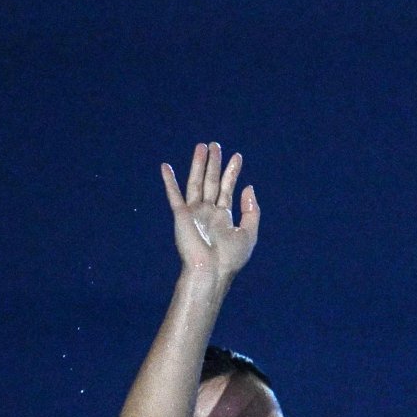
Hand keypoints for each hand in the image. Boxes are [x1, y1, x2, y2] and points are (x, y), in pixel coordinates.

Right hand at [160, 142, 257, 281]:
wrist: (211, 271)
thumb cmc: (230, 258)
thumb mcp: (249, 233)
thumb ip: (251, 211)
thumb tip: (248, 187)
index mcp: (224, 216)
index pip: (228, 189)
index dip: (233, 172)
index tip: (237, 156)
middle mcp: (208, 212)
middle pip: (212, 181)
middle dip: (214, 163)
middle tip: (216, 145)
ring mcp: (194, 213)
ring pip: (196, 182)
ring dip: (198, 164)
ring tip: (202, 146)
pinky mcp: (181, 216)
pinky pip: (174, 195)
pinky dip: (169, 181)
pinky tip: (165, 167)